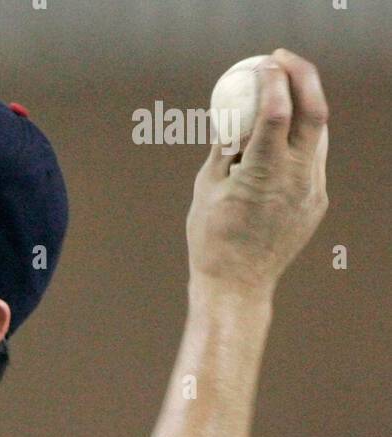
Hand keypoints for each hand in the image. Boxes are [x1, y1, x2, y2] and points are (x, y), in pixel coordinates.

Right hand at [187, 49, 328, 294]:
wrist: (237, 287)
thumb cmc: (211, 240)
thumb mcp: (206, 187)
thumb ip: (223, 147)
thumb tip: (231, 114)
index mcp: (264, 173)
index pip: (278, 110)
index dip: (272, 80)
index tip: (261, 65)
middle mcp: (296, 178)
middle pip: (314, 111)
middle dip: (300, 77)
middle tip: (280, 63)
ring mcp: (311, 190)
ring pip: (318, 133)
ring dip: (302, 107)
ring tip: (280, 97)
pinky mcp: (316, 201)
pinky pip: (314, 158)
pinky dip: (300, 139)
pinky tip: (281, 137)